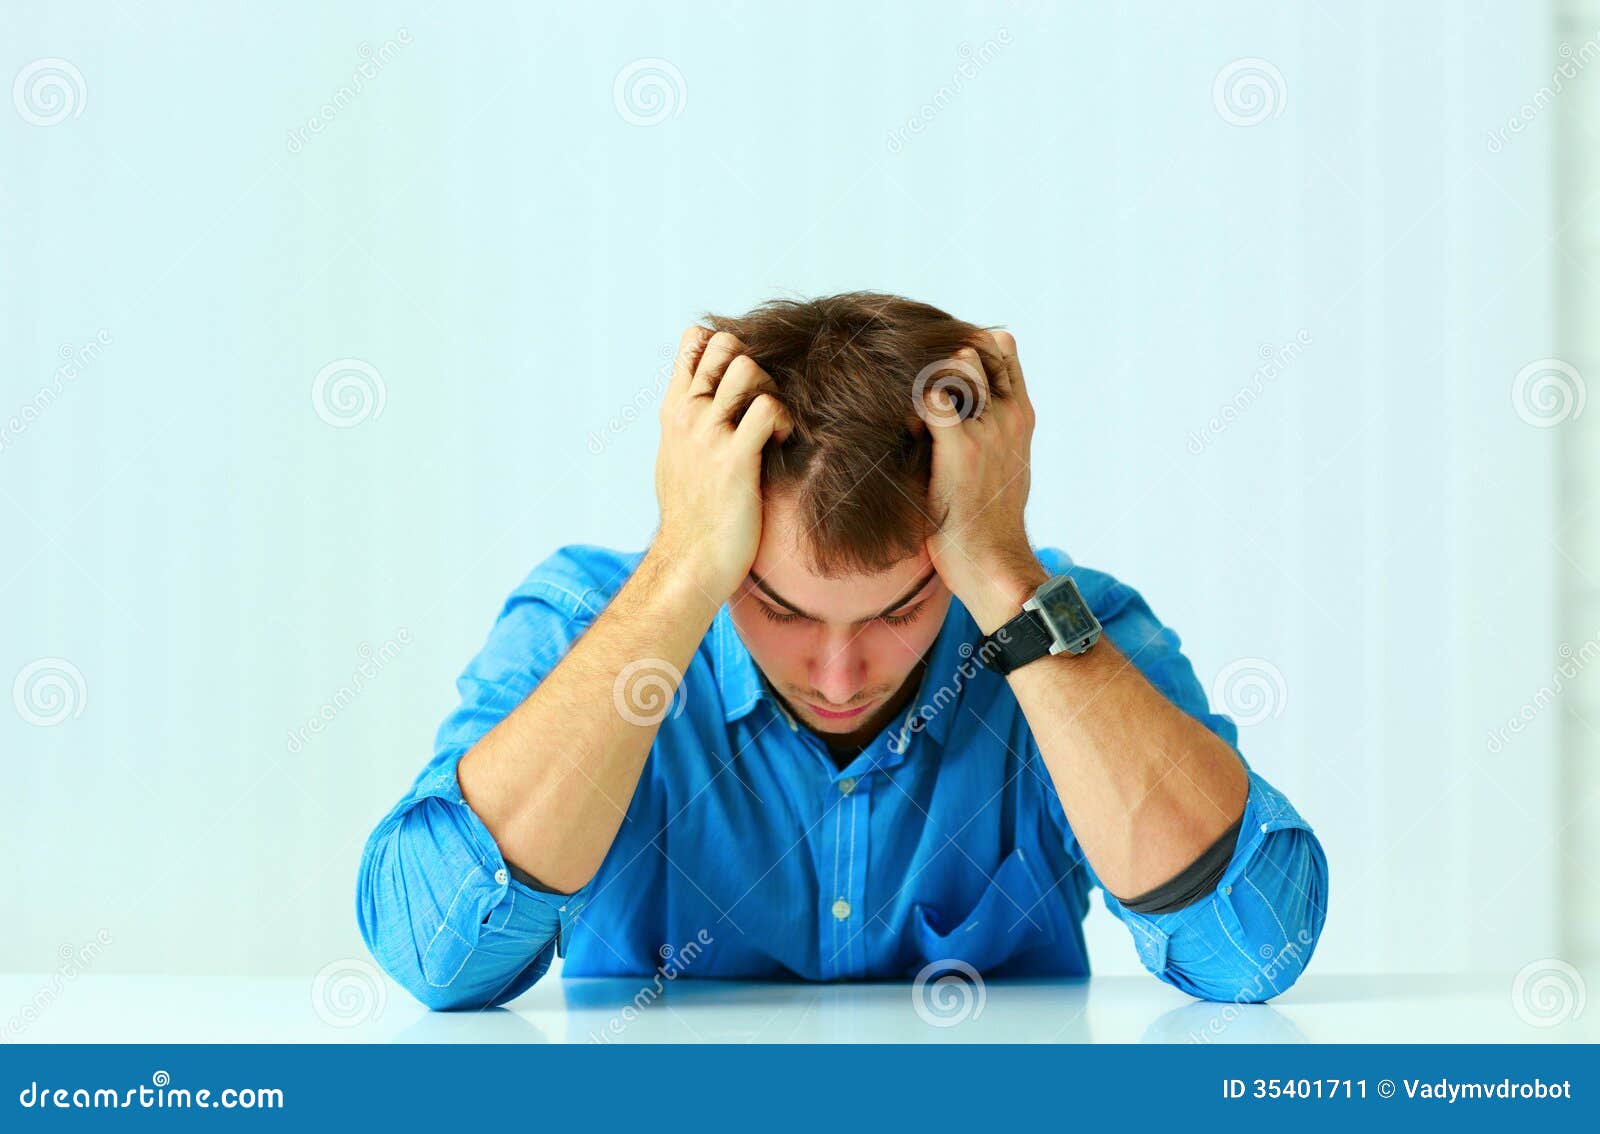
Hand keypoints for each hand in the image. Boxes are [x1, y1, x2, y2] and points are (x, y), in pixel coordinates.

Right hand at [651, 326, 791, 601]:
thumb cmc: (691, 516)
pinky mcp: (733, 460)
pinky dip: (784, 420)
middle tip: (764, 400)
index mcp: (674, 411)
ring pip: (747, 367)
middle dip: (755, 361)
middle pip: (725, 343)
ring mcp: (707, 435)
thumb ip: (688, 424)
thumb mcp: (676, 458)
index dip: (726, 346)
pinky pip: (767, 409)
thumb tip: (703, 402)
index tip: (744, 381)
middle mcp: (687, 415)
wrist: (689, 563)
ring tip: (774, 423)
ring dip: (771, 388)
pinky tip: (782, 444)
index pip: (693, 341)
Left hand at [919, 330, 1047, 632]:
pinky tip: (894, 412)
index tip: (932, 356)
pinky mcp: (959, 449)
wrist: (991, 559)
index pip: (1001, 350)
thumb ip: (996, 424)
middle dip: (940, 352)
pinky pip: (933, 398)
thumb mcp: (1006, 460)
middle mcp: (1008, 415)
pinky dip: (910, 396)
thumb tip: (969, 404)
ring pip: (958, 366)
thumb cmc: (990, 514)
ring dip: (925, 372)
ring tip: (896, 389)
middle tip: (904, 369)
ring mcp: (986, 430)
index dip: (965, 345)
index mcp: (1020, 415)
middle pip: (977, 350)